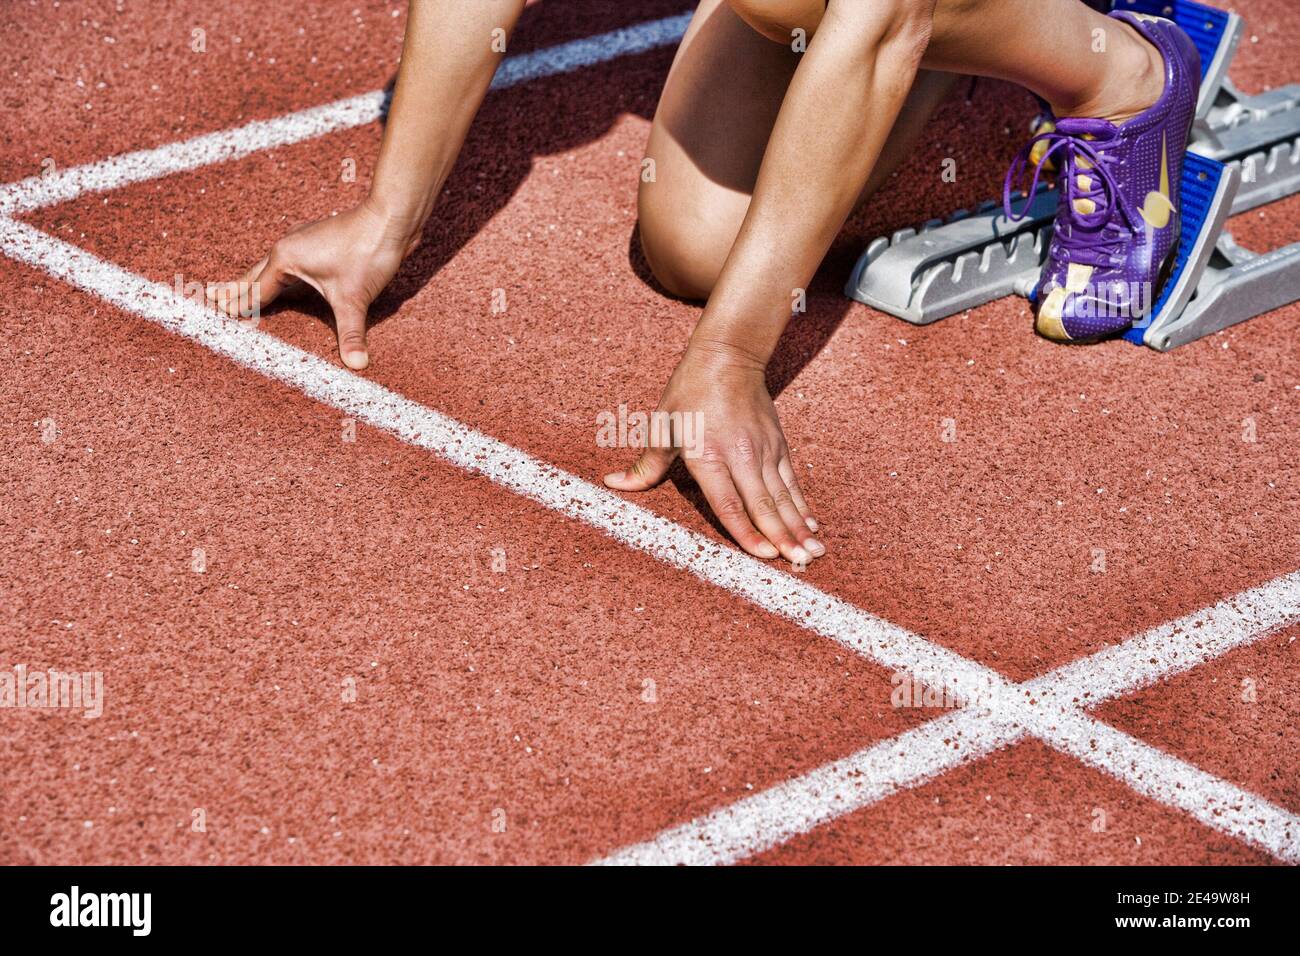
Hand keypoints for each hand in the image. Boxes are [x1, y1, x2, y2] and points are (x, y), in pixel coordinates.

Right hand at [209, 197, 418, 369]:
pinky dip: (278, 274)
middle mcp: (287, 247)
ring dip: (255, 280)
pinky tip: (282, 279)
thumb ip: (352, 334)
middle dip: (235, 290)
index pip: (255, 292)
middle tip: (212, 300)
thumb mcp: (355, 299)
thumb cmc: (368, 252)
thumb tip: (357, 365)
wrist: (390, 218)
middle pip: (254, 275)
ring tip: (237, 291)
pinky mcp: (318, 242)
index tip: (217, 317)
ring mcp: (302, 241)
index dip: (238, 307)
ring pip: (271, 266)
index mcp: (285, 259)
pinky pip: (289, 262)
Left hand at [604, 343, 823, 564]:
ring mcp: (763, 450)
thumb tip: (614, 485)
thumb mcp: (661, 426)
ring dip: (799, 527)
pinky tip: (812, 526)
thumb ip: (645, 464)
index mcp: (709, 455)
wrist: (728, 355)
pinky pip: (791, 482)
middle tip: (801, 564)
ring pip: (783, 496)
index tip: (764, 556)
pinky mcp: (777, 445)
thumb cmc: (688, 391)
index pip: (729, 503)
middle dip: (783, 538)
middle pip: (764, 505)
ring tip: (815, 553)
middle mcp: (741, 455)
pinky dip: (801, 505)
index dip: (746, 532)